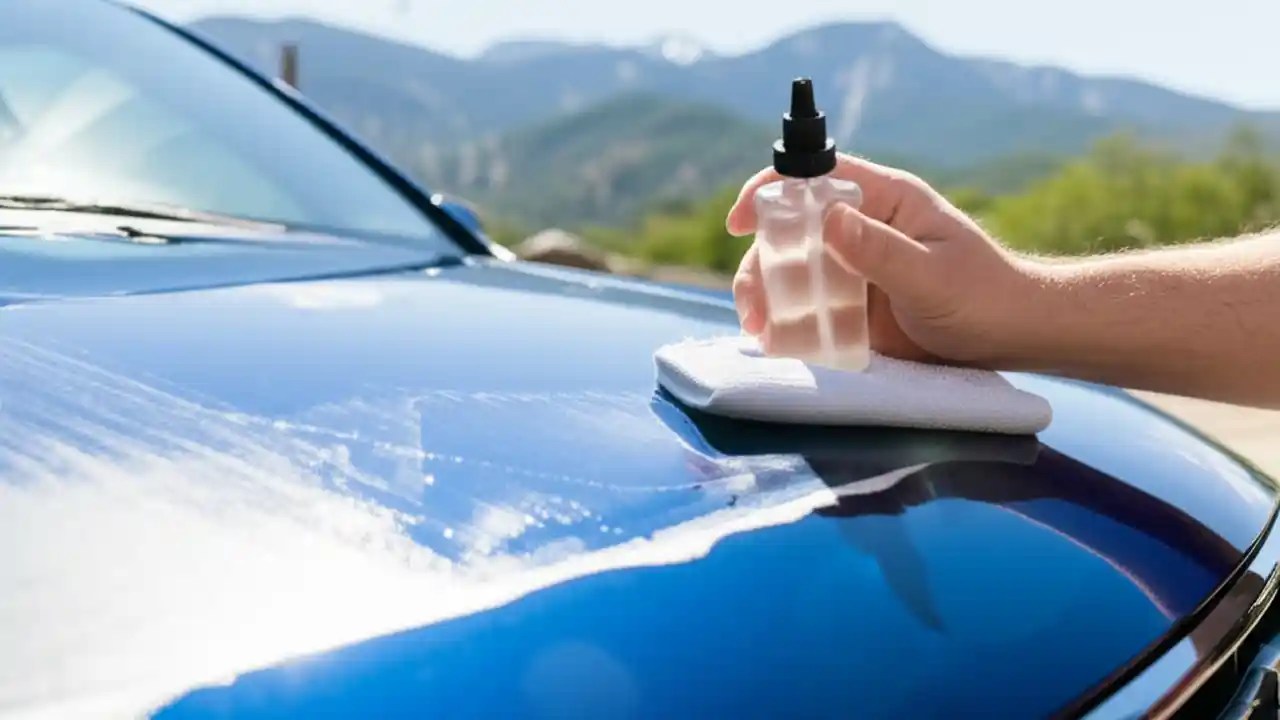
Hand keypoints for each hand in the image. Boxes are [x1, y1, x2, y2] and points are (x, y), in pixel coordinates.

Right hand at [726, 154, 1040, 366]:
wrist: (1013, 337)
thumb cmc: (986, 295)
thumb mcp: (932, 276)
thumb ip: (880, 250)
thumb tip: (827, 219)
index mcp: (886, 200)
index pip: (818, 178)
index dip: (771, 189)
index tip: (739, 221)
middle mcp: (863, 228)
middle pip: (791, 232)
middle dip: (762, 265)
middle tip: (753, 307)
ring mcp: (855, 268)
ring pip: (792, 272)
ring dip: (768, 298)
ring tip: (762, 332)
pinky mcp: (853, 307)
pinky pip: (808, 309)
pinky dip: (787, 324)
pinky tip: (779, 344)